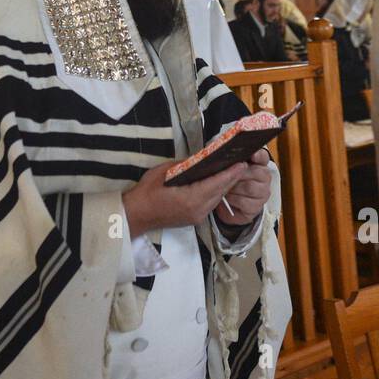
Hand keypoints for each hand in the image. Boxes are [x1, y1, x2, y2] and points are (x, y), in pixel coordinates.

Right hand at [122, 160, 250, 239]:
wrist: (136, 215)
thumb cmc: (146, 192)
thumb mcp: (164, 172)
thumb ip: (184, 166)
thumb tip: (199, 160)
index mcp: (191, 198)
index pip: (217, 183)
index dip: (231, 173)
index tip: (242, 163)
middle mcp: (199, 210)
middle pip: (220, 192)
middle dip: (232, 178)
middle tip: (241, 164)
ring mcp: (197, 216)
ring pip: (217, 199)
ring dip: (225, 186)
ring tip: (233, 171)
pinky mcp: (194, 219)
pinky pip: (210, 204)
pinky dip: (216, 193)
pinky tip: (218, 183)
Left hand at [213, 148, 272, 226]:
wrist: (228, 205)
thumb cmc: (230, 182)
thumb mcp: (229, 169)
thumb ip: (232, 162)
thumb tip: (229, 160)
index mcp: (259, 163)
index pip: (263, 156)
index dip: (258, 155)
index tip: (252, 155)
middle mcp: (264, 177)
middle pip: (256, 172)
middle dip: (238, 174)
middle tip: (227, 176)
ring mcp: (263, 192)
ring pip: (249, 187)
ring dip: (233, 188)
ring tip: (225, 187)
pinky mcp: (257, 207)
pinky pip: (244, 201)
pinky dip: (233, 200)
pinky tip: (227, 198)